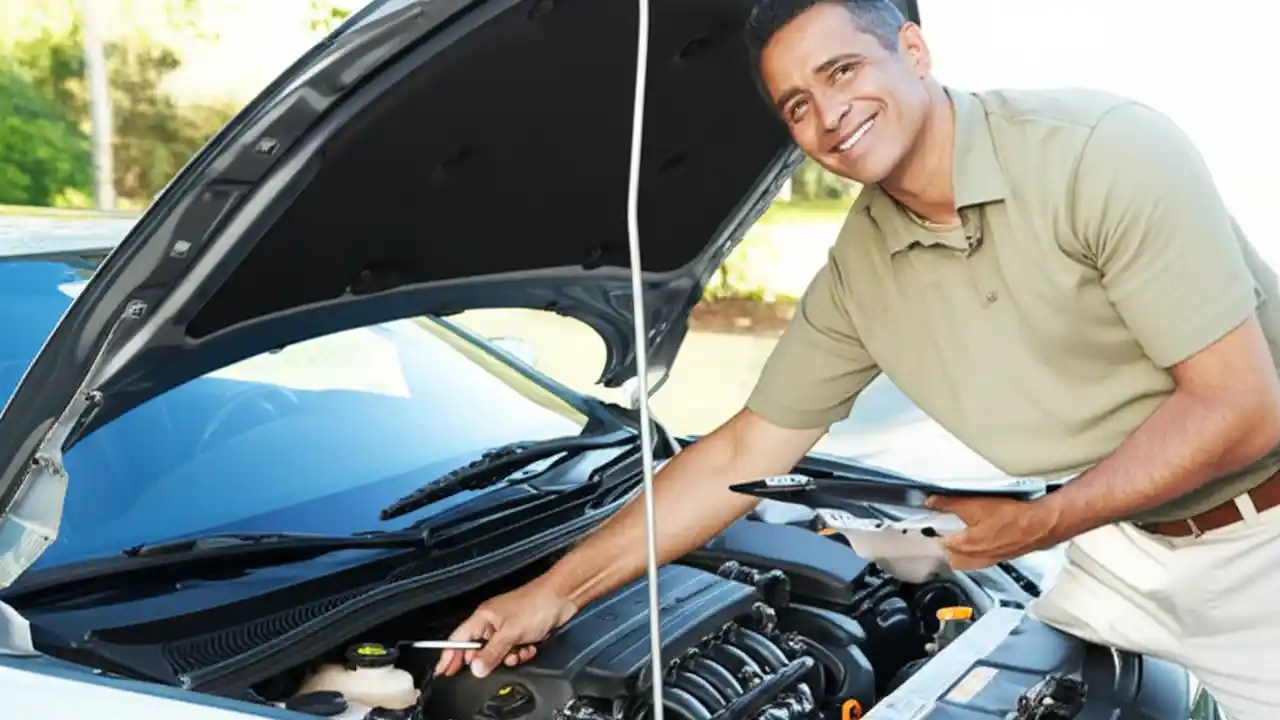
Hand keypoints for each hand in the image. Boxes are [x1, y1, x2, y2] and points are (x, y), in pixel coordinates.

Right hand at [433, 579, 578, 678]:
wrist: (562, 598)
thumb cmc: (536, 604)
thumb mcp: (511, 633)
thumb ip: (492, 653)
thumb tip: (476, 669)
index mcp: (483, 617)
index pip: (459, 639)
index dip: (449, 655)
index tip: (442, 670)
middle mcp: (493, 622)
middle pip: (479, 649)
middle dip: (486, 659)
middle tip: (487, 668)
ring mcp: (507, 627)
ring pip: (498, 652)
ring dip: (508, 657)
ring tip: (517, 652)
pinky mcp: (521, 632)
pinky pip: (513, 650)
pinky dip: (521, 652)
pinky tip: (529, 648)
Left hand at [923, 494, 1064, 570]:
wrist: (1040, 525)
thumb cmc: (1009, 517)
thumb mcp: (974, 505)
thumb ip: (949, 504)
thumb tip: (930, 502)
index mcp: (965, 547)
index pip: (941, 545)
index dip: (936, 533)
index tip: (933, 524)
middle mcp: (976, 558)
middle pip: (953, 558)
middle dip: (948, 547)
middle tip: (948, 530)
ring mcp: (990, 560)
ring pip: (968, 561)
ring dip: (963, 551)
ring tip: (963, 535)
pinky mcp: (1003, 557)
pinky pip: (984, 559)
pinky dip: (979, 551)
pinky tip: (984, 538)